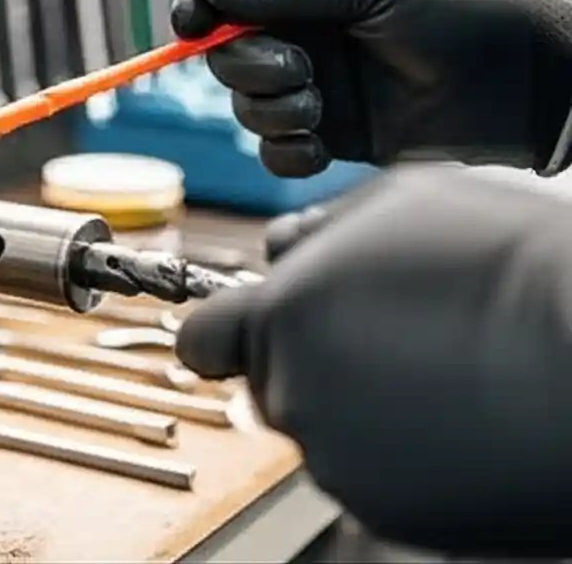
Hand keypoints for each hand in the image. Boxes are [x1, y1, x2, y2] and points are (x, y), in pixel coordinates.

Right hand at [171, 0, 571, 176]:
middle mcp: (309, 20)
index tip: (192, 24)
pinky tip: (320, 146)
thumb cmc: (468, 8)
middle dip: (246, 63)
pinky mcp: (330, 130)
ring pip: (244, 99)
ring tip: (320, 107)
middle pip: (225, 44)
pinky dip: (286, 150)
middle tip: (296, 70)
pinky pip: (274, 146)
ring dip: (270, 108)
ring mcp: (317, 77)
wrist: (528, 85)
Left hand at [177, 166, 571, 553]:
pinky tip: (459, 415)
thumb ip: (316, 228)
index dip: (228, 327)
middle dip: (307, 359)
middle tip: (386, 337)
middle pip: (269, 382)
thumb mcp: (403, 200)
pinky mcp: (391, 516)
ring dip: (359, 407)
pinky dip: (401, 456)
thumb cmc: (511, 265)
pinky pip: (373, 477)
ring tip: (441, 372)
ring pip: (324, 431)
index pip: (203, 337)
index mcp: (283, 317)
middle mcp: (296, 396)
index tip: (249, 325)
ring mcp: (341, 463)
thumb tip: (280, 248)